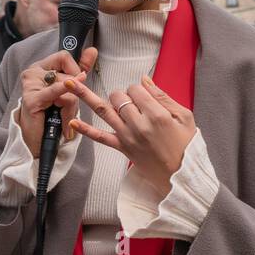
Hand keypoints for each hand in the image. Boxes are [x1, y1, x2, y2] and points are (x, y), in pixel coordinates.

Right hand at [16, 46, 98, 157]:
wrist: (38, 140)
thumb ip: (79, 68)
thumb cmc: (52, 114)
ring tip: (67, 119)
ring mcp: (30, 85)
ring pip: (66, 86)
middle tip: (70, 109)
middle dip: (76, 93)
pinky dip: (67, 105)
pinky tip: (66, 116)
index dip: (75, 71)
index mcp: (40, 67)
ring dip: (72, 106)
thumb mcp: (68, 89)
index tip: (76, 85)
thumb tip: (92, 50)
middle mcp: (32, 72)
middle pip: (67, 74)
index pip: (64, 56)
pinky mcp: (31, 99)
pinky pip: (58, 95)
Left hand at [65, 75, 196, 197]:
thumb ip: (163, 96)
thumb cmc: (186, 145)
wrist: (182, 175)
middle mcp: (138, 124)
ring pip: (104, 110)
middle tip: (134, 104)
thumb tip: (144, 79)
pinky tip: (74, 122)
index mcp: (156, 115)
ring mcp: (127, 137)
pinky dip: (86, 131)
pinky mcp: (122, 148)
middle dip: (122, 95)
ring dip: (84, 95)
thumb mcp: (184, 116)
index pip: (136, 90)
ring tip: (68, 83)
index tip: (146, 96)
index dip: (138, 89)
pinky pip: (100, 138)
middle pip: (119, 97)